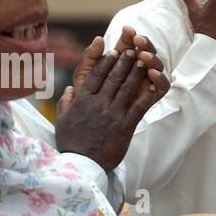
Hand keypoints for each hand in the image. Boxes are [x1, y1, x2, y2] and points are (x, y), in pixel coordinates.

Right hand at [54, 42, 170, 171]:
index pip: (95, 75)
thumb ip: (66, 102)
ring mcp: (113, 114)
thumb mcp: (62, 120)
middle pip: (113, 78)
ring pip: (127, 88)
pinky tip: (153, 85)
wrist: (83, 164)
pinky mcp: (126, 126)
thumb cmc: (71, 143)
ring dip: (136, 72)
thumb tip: (69, 89)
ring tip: (143, 60)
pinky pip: (139, 107)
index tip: (112, 52)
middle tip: (131, 51)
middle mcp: (98, 104)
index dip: (105, 62)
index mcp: (83, 100)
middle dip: (124, 62)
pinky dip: (147, 95)